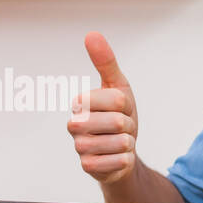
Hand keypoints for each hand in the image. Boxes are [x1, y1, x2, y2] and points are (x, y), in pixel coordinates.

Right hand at [67, 32, 137, 184]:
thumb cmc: (118, 116)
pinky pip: (118, 161)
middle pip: (117, 121)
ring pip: (119, 142)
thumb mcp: (117, 86)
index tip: (120, 108)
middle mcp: (74, 125)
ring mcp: (80, 147)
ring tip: (120, 141)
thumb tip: (91, 34)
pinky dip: (125, 159)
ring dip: (128, 142)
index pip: (114, 99)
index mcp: (80, 103)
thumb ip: (105, 61)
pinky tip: (119, 157)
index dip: (125, 104)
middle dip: (128, 125)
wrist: (120, 151)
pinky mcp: (88, 167)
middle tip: (121, 127)